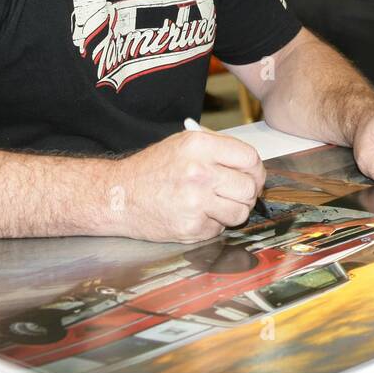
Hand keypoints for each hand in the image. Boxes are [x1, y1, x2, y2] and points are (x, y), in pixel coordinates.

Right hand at [116, 128, 265, 242]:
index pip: (250, 159)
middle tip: (235, 194)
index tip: (252, 177)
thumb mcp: (183, 144)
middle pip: (249, 188)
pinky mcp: (191, 227)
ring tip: (216, 205)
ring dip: (233, 211)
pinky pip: (220, 228)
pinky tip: (196, 214)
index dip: (256, 171)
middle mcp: (200, 172)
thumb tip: (252, 165)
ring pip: (240, 212)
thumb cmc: (152, 169)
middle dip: (247, 193)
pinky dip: (212, 224)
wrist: (118, 195)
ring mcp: (195, 202)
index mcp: (200, 146)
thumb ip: (218, 150)